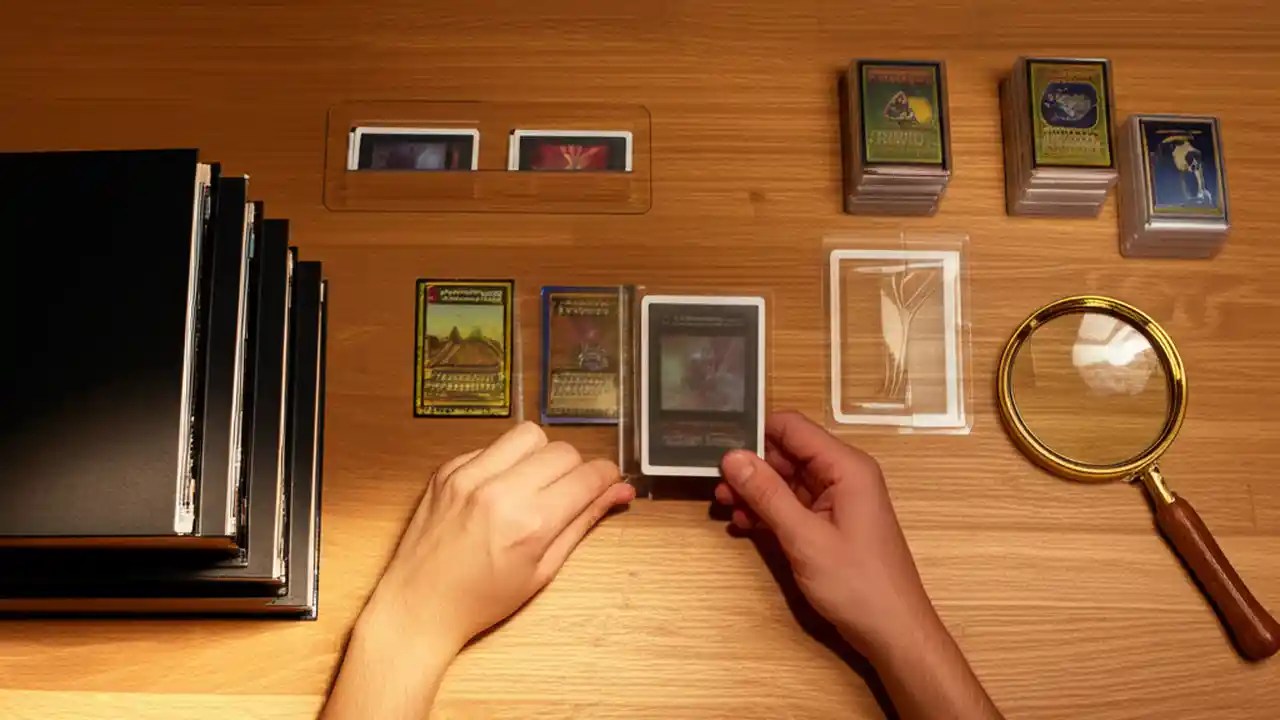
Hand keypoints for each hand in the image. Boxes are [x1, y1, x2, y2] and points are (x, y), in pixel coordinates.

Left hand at [324, 423, 634, 719]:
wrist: (418, 606)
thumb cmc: (481, 600)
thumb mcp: (543, 570)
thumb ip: (582, 523)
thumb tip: (620, 492)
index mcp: (529, 523)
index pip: (588, 476)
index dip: (606, 478)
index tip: (606, 484)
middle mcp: (500, 491)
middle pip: (562, 451)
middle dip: (574, 470)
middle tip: (565, 495)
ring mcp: (469, 476)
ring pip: (528, 435)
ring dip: (540, 455)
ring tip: (533, 484)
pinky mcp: (447, 469)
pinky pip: (492, 447)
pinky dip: (504, 462)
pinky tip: (498, 490)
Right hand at [716, 411, 1000, 718]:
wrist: (892, 631)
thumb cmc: (858, 584)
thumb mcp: (804, 538)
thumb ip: (767, 495)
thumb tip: (733, 458)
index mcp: (846, 467)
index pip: (793, 428)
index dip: (756, 433)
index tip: (720, 448)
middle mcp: (843, 476)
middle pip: (788, 452)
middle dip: (751, 466)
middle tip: (717, 484)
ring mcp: (837, 500)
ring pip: (787, 480)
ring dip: (756, 491)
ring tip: (725, 506)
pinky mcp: (830, 523)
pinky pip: (794, 504)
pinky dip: (769, 511)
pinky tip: (745, 523)